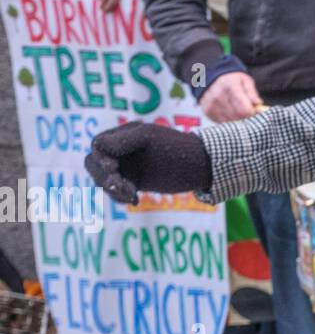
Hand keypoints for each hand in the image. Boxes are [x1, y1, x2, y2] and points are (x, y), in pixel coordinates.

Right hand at [85, 122, 212, 205]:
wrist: (200, 167)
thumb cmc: (177, 148)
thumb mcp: (150, 139)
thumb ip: (122, 141)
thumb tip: (96, 146)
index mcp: (125, 133)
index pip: (98, 144)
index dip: (100, 157)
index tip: (115, 167)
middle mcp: (122, 149)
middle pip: (94, 163)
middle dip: (102, 176)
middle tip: (119, 186)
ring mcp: (127, 166)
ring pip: (102, 180)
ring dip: (111, 190)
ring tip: (130, 195)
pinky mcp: (133, 181)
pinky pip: (114, 192)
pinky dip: (119, 197)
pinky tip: (134, 200)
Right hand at [199, 71, 262, 122]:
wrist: (212, 79)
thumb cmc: (233, 81)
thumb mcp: (245, 81)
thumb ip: (252, 93)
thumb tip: (258, 103)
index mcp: (230, 86)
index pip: (243, 108)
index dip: (252, 112)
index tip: (256, 111)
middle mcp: (218, 96)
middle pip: (238, 116)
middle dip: (246, 116)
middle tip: (249, 111)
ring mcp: (211, 105)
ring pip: (230, 121)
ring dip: (238, 119)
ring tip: (240, 110)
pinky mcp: (208, 112)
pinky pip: (222, 122)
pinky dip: (229, 120)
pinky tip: (231, 113)